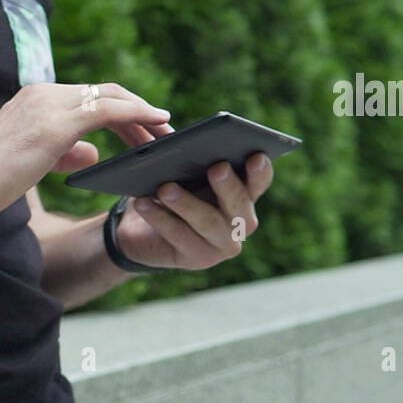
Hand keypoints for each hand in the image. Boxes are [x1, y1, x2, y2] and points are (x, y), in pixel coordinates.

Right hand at [0, 82, 171, 212]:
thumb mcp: (31, 163)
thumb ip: (62, 153)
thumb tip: (91, 152)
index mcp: (34, 100)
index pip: (87, 98)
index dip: (119, 111)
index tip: (140, 131)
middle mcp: (43, 93)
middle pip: (104, 93)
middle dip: (138, 111)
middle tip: (162, 133)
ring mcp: (50, 104)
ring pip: (111, 97)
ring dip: (143, 114)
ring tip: (165, 134)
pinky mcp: (57, 122)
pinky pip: (110, 109)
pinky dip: (139, 112)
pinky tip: (156, 124)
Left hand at [116, 153, 273, 270]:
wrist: (144, 232)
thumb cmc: (173, 193)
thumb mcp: (185, 175)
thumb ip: (193, 161)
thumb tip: (182, 144)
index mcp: (245, 195)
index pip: (259, 182)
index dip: (260, 171)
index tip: (255, 155)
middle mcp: (240, 222)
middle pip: (239, 203)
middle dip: (228, 185)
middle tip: (217, 167)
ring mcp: (221, 245)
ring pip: (208, 222)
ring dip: (186, 203)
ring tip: (166, 188)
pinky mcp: (197, 259)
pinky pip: (178, 236)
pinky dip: (159, 218)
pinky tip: (143, 203)